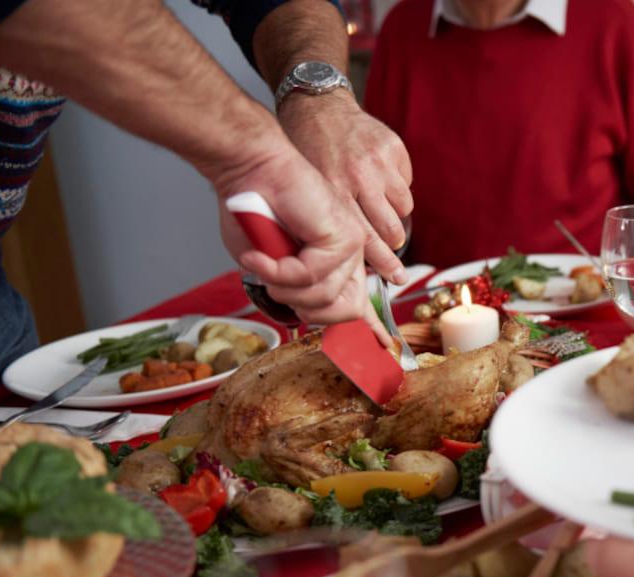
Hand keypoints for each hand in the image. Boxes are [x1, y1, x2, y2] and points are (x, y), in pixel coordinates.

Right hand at [213, 141, 373, 326]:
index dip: (371, 329)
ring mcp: (350, 246)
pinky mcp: (342, 236)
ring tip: (263, 260)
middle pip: (344, 312)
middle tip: (274, 282)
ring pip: (322, 297)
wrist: (250, 171)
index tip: (383, 347)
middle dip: (303, 308)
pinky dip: (277, 270)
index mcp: (338, 263)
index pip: (361, 304)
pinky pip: (309, 276)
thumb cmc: (253, 213)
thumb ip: (291, 288)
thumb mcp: (270, 264)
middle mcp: (350, 256)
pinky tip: (261, 254)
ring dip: (282, 286)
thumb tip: (305, 313)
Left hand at [279, 91, 412, 284]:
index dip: (384, 262)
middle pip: (391, 227)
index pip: (366, 237)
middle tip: (393, 250)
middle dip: (393, 243)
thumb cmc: (308, 155)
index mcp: (335, 191)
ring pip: (404, 207)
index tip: (397, 279)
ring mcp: (379, 161)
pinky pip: (407, 183)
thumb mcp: (310, 189)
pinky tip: (380, 181)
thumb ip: (331, 220)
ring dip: (395, 214)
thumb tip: (352, 259)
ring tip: (381, 210)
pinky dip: (397, 188)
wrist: (317, 107)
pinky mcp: (393, 148)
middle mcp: (359, 177)